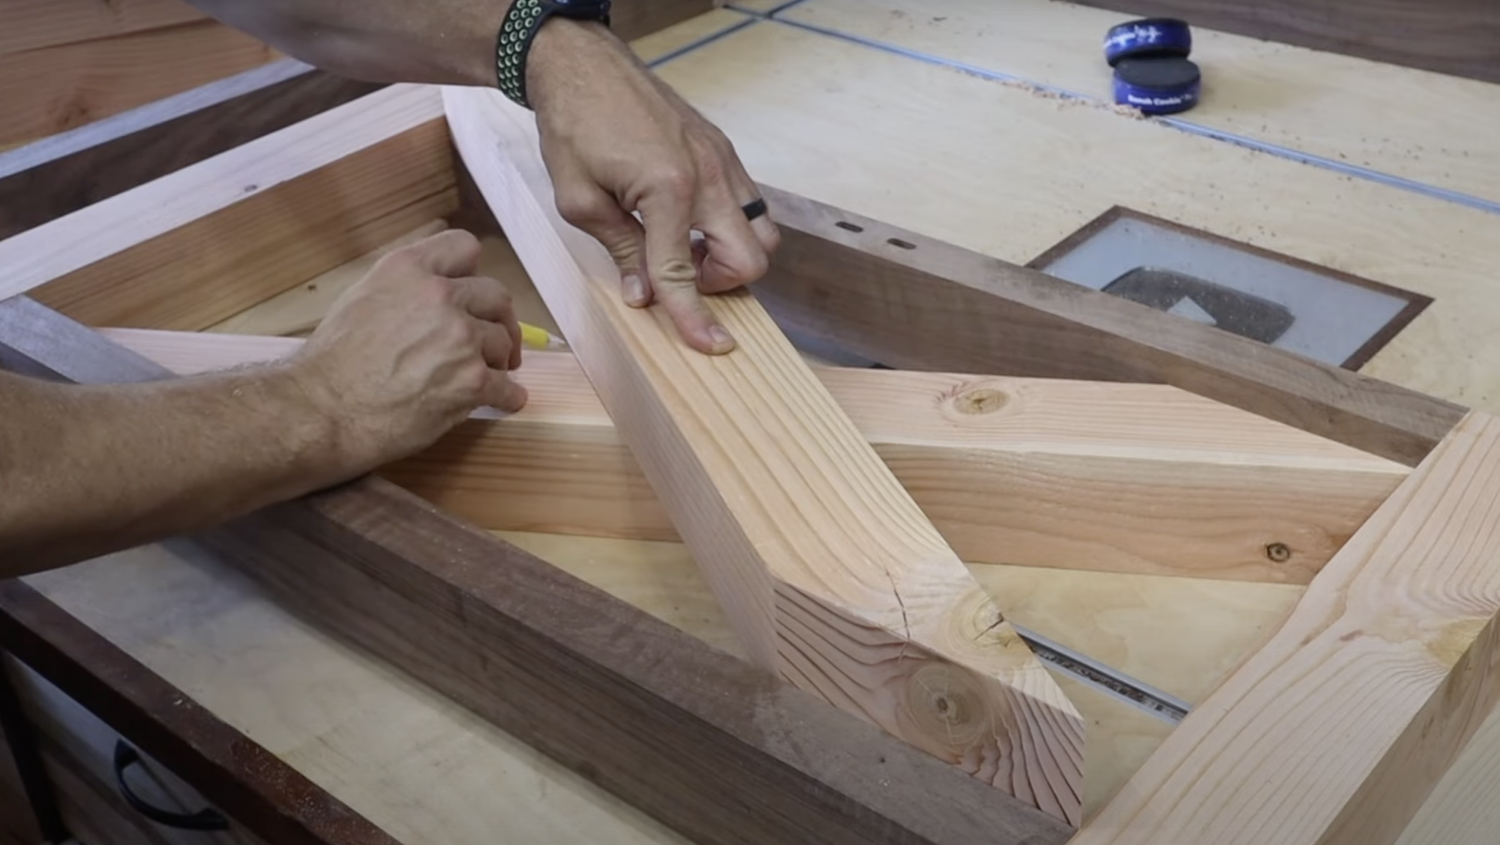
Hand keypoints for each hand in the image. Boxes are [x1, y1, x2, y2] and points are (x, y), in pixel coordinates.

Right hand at [287, 230, 526, 471]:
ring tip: (486, 375)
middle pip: (496, 296)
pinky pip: (507, 388)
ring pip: (503, 342)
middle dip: (497, 319)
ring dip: (498, 361)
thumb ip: (405, 288)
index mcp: (408, 269)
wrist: (323, 411)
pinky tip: (501, 401)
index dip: (472, 273)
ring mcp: (460, 338)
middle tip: (495, 340)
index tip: (472, 294)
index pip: (464, 248)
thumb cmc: (332, 363)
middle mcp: (439, 296)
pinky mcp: (471, 381)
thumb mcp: (362, 299)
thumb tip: (435, 292)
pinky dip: (507, 398)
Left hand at [526, 20, 779, 354]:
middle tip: (681, 277)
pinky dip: (730, 227)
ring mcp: (723, 160)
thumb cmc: (574, 126)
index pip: (685, 272)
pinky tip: (690, 224)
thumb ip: (621, 250)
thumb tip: (645, 296)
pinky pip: (750, 203)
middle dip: (722, 283)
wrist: (584, 65)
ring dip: (732, 256)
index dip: (695, 317)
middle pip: (752, 257)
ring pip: (762, 232)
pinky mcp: (724, 151)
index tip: (713, 347)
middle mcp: (708, 175)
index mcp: (668, 190)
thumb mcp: (579, 200)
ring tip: (687, 250)